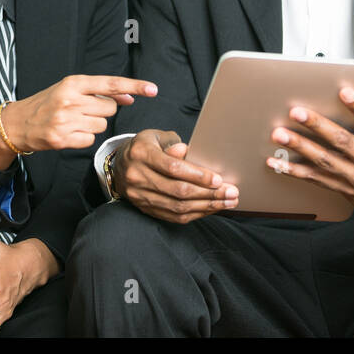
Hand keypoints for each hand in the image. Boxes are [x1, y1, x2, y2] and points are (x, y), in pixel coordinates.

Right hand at [0, 75, 156, 169]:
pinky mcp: (62, 139)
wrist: (17, 123)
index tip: (153, 89)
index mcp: (73, 83)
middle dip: (101, 111)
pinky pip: (90, 140)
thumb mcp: (71, 90)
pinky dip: (84, 138)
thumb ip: (99, 92)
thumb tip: (130, 97)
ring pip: (101, 125)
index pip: (111, 83)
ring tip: (74, 121)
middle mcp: (70, 100)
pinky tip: (70, 133)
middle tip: (82, 111)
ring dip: (93, 125)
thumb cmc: (48, 103)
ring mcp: (66, 121)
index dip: (134, 86)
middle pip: (109, 108)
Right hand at [112, 129, 238, 223]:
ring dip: (206, 206)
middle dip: (209, 194)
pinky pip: (173, 216)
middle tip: (232, 193)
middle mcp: (138, 177)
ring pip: (177, 207)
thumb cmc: (146, 146)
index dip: (197, 175)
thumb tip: (188, 151)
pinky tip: (211, 209)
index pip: (173, 168)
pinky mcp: (145, 208)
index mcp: (141, 154)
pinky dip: (195, 214)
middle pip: (178, 191)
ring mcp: (140, 196)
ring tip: (228, 202)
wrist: (121, 164)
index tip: (218, 179)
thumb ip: (172, 144)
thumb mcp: (157, 137)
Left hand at [267, 87, 353, 220]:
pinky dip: (295, 172)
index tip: (345, 92)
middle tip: (297, 112)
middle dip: (318, 126)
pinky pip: (316, 180)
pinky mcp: (345, 189)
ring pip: (325, 161)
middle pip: (342, 142)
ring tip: (280, 134)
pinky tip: (277, 163)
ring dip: (300, 147)